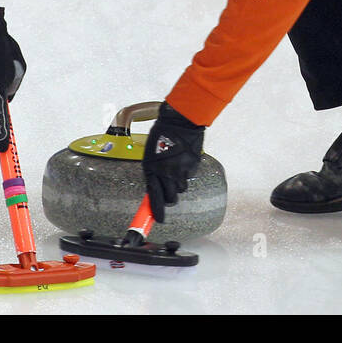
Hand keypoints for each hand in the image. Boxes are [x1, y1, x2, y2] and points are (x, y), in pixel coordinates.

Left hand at [142, 102, 204, 221]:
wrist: (180, 122)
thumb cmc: (162, 134)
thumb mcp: (150, 154)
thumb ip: (153, 171)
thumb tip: (155, 186)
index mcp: (151, 169)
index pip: (153, 196)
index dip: (156, 211)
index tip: (159, 220)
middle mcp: (165, 173)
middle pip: (170, 198)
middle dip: (169, 197)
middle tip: (169, 190)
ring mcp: (180, 171)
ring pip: (181, 189)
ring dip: (178, 183)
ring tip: (176, 168)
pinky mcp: (191, 167)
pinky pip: (189, 177)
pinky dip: (186, 172)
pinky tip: (183, 160)